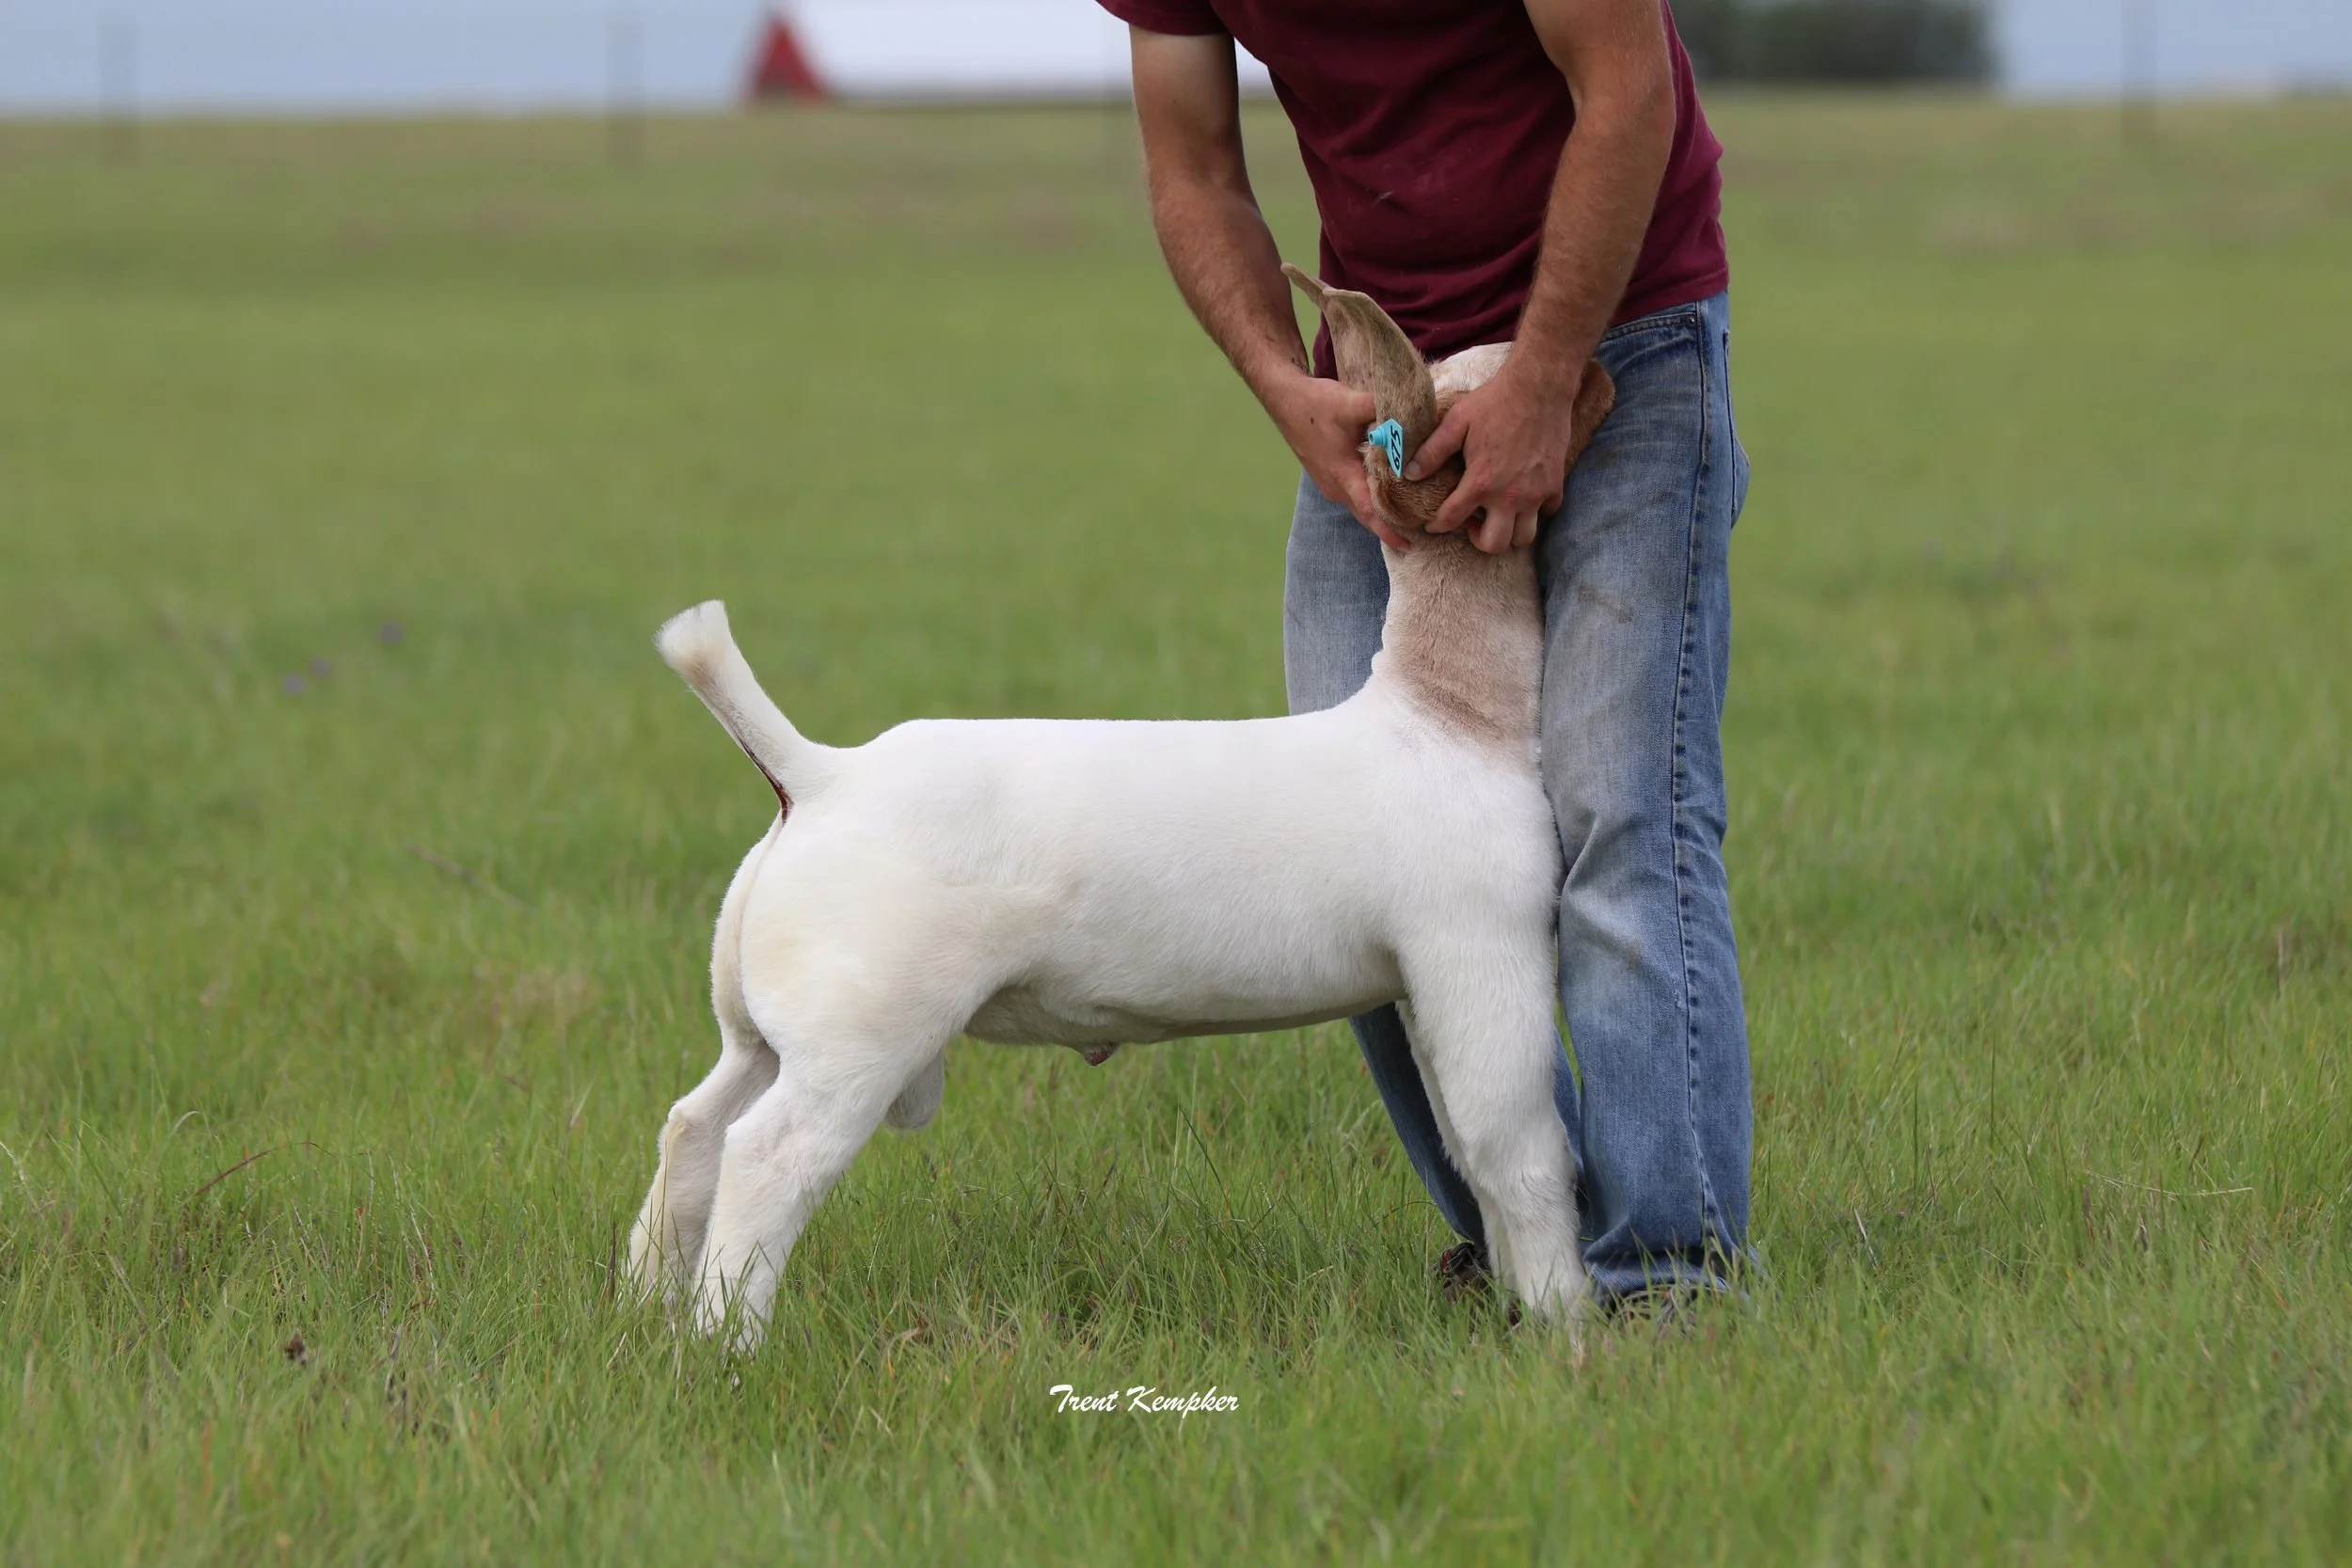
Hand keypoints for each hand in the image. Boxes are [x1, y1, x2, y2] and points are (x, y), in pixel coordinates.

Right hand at [1258, 368, 1407, 550]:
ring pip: (1360, 504)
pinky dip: (1370, 496)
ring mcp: (1329, 482)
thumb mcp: (1351, 403)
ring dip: (1380, 511)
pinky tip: (1388, 488)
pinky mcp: (1328, 475)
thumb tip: (1413, 414)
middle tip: (1420, 530)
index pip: (1369, 511)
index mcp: (1342, 474)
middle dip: (1390, 525)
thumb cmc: (1315, 404)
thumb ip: (1383, 410)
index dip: (1388, 531)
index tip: (1407, 545)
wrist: (1284, 399)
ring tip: (1409, 513)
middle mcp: (1335, 485)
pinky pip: (1353, 494)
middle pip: (1366, 515)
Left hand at [1405, 361, 1578, 553]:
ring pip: (1523, 538)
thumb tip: (1409, 473)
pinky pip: (1546, 514)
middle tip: (1472, 523)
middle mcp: (1509, 496)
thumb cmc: (1495, 402)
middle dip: (1478, 540)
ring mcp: (1535, 494)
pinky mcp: (1555, 485)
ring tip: (1497, 515)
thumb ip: (1432, 451)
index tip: (1434, 524)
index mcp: (1481, 482)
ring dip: (1508, 532)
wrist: (1539, 387)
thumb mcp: (1456, 422)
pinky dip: (1535, 512)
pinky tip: (1522, 497)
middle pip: (1494, 544)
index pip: (1452, 520)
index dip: (1437, 526)